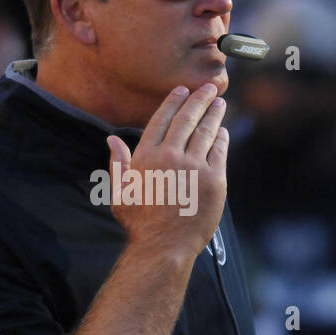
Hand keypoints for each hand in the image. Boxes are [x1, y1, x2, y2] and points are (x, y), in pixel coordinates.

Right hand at [105, 83, 228, 260]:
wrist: (164, 246)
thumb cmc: (139, 223)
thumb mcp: (120, 192)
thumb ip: (119, 163)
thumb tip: (112, 139)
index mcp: (146, 157)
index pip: (161, 119)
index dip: (173, 102)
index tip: (182, 90)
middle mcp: (170, 156)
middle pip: (186, 119)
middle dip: (198, 100)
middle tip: (208, 88)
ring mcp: (194, 167)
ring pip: (206, 132)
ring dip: (214, 114)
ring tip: (219, 103)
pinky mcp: (213, 180)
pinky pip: (219, 152)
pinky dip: (222, 138)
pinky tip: (223, 131)